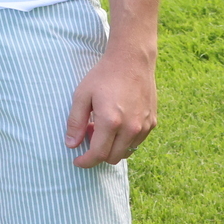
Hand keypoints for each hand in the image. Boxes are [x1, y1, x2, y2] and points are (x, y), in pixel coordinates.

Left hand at [66, 43, 155, 166]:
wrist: (132, 61)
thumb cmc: (103, 76)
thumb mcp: (82, 95)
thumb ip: (75, 122)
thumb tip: (71, 144)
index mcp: (111, 122)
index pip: (98, 154)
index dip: (86, 161)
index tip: (77, 161)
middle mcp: (131, 128)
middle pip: (113, 157)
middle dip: (98, 154)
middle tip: (88, 135)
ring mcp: (144, 126)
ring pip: (126, 152)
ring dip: (112, 148)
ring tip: (101, 127)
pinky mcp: (152, 123)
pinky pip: (137, 142)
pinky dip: (125, 141)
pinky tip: (116, 124)